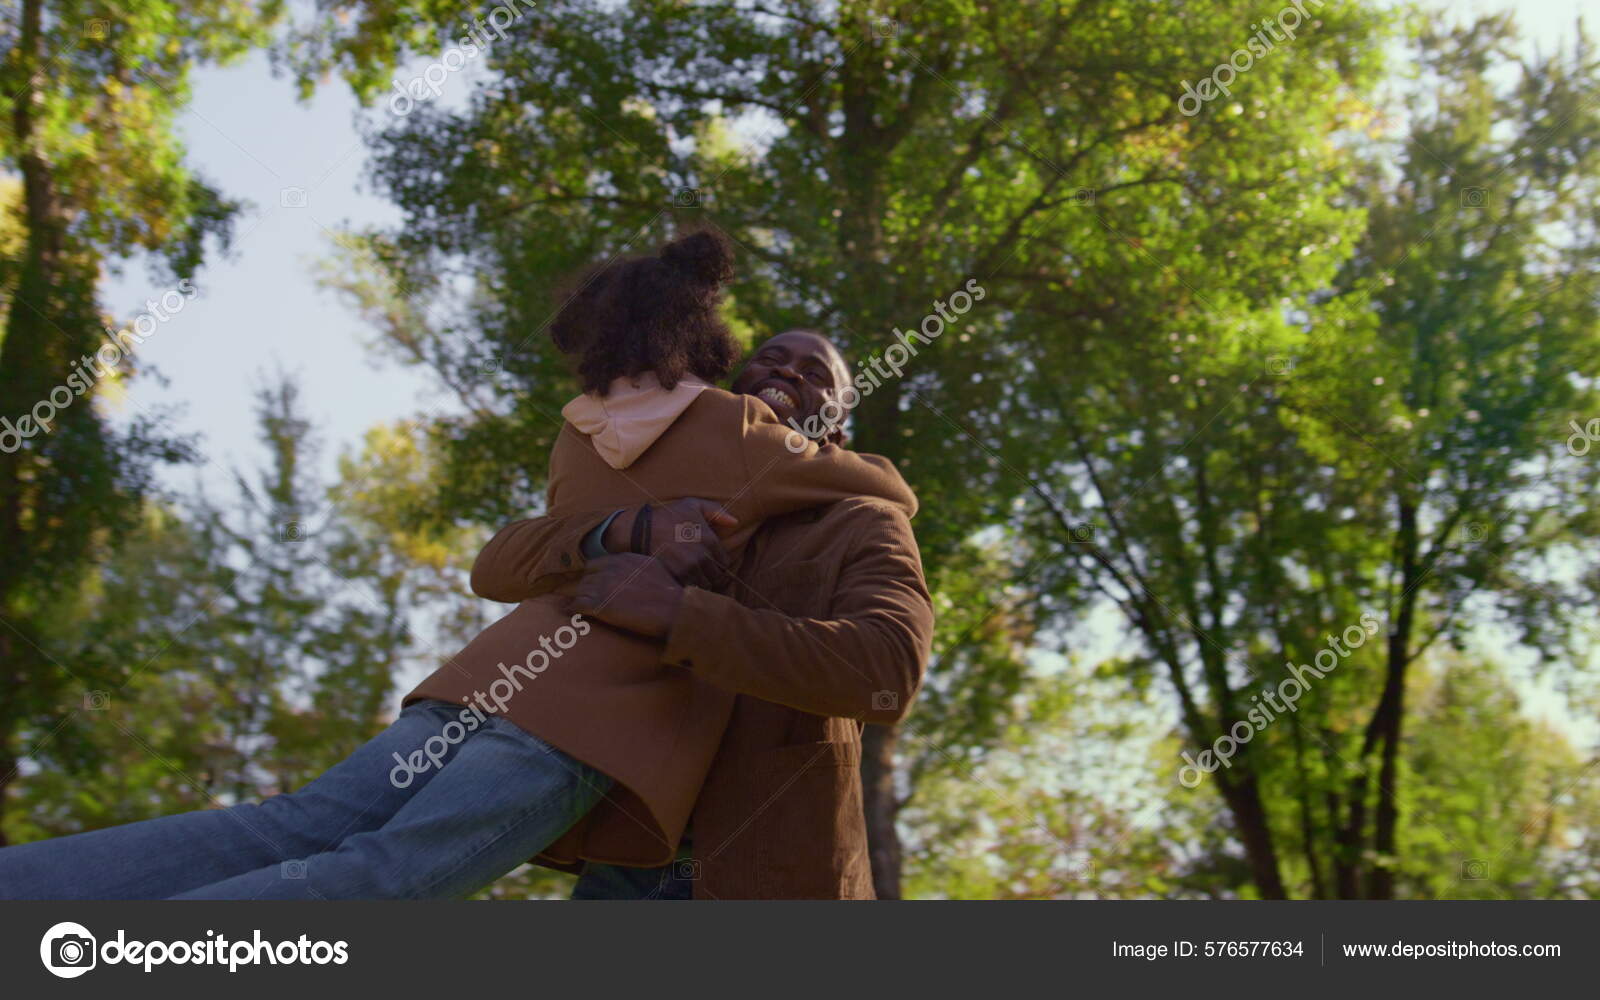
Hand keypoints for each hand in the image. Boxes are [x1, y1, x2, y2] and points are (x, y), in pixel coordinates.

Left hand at [568, 553, 685, 638]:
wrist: (675, 609)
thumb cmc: (670, 593)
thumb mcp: (653, 567)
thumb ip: (636, 565)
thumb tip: (632, 569)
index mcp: (622, 560)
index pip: (594, 565)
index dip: (592, 577)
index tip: (593, 587)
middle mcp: (610, 569)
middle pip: (585, 578)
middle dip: (584, 589)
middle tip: (584, 601)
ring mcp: (603, 586)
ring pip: (578, 591)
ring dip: (578, 600)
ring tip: (576, 610)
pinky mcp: (600, 605)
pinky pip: (576, 605)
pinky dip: (572, 610)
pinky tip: (573, 615)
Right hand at [602, 498, 736, 589]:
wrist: (639, 529)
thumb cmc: (667, 516)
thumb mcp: (692, 505)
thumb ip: (715, 511)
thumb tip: (735, 521)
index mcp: (709, 540)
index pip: (725, 562)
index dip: (718, 564)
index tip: (710, 563)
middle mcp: (702, 556)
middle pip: (717, 576)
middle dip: (711, 576)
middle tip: (701, 573)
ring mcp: (689, 568)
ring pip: (704, 585)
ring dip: (701, 584)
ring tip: (693, 578)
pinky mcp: (676, 577)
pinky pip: (690, 589)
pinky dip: (688, 588)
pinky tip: (683, 581)